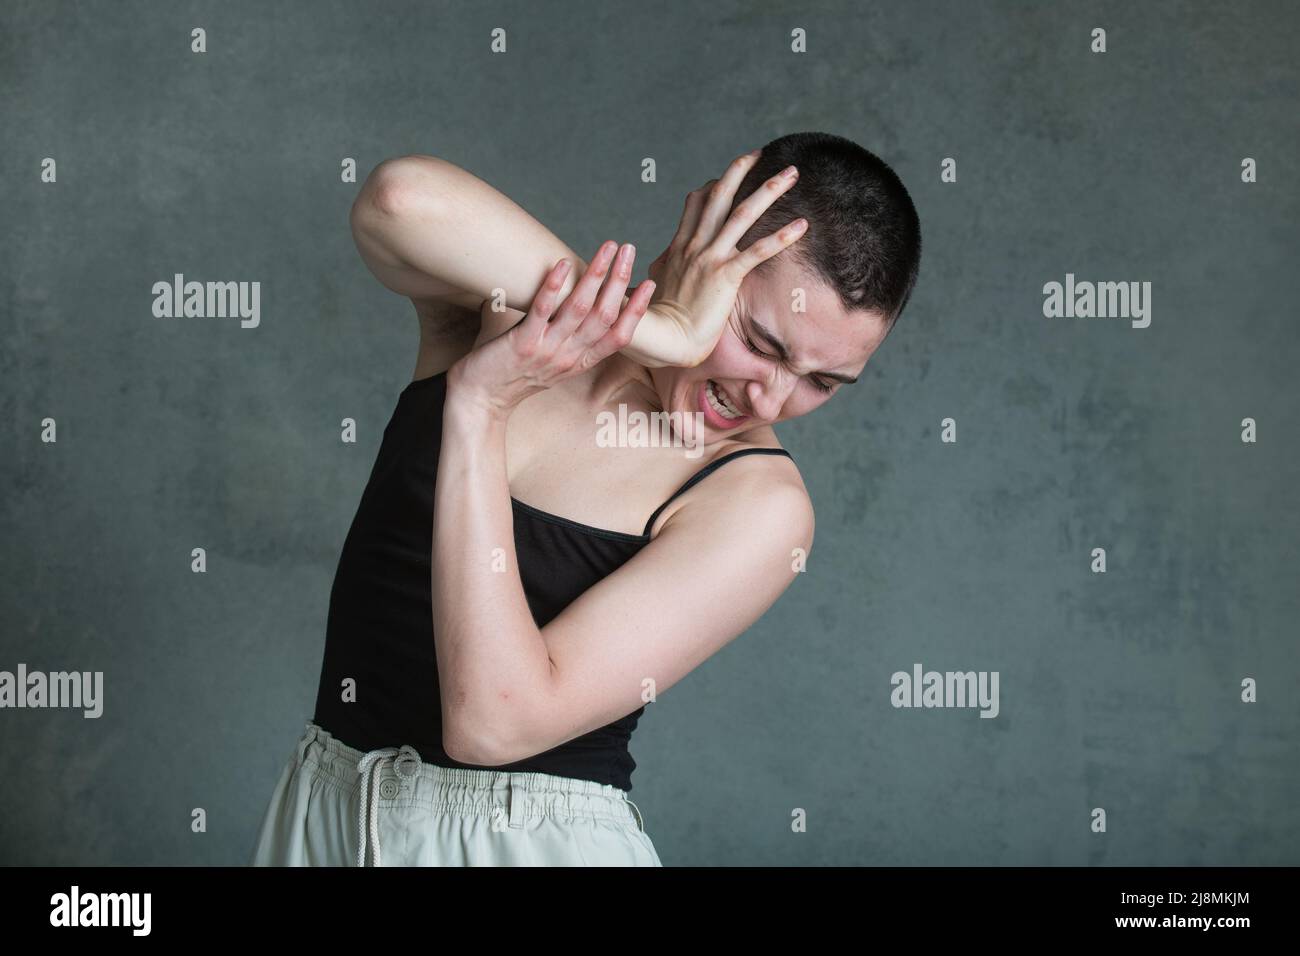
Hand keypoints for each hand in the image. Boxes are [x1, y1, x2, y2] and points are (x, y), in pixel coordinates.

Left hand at [446, 240, 653, 419]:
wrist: (480, 402)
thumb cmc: (513, 376)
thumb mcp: (551, 362)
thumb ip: (568, 339)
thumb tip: (578, 304)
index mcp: (579, 362)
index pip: (618, 337)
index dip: (636, 311)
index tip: (649, 285)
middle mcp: (568, 357)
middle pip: (604, 316)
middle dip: (619, 280)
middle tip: (629, 250)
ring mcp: (546, 350)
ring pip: (579, 310)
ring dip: (595, 276)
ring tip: (607, 248)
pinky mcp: (522, 344)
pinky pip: (542, 312)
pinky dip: (555, 287)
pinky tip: (563, 263)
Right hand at [638, 149, 807, 367]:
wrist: (664, 339)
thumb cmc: (663, 319)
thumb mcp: (660, 284)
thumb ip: (665, 266)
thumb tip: (660, 263)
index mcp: (681, 245)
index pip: (697, 202)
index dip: (716, 184)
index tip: (733, 172)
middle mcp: (695, 245)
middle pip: (720, 196)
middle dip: (741, 171)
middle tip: (762, 154)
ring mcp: (710, 258)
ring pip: (742, 214)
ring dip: (769, 190)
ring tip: (792, 174)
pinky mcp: (725, 277)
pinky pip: (757, 251)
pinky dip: (781, 237)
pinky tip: (802, 226)